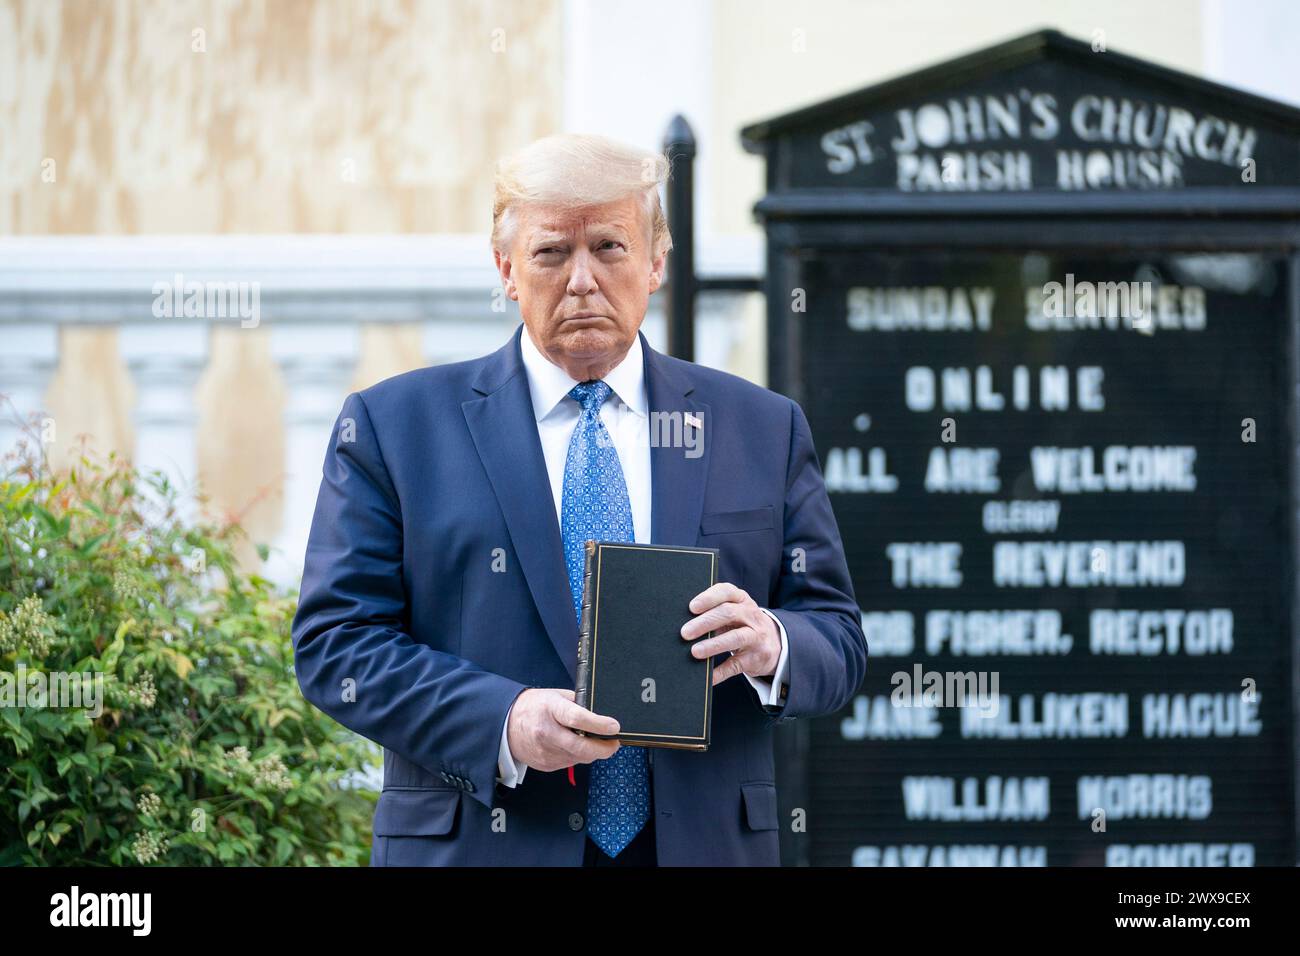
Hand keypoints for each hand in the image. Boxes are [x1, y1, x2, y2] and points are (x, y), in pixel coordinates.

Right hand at [505, 688, 620, 772]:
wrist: (506, 725)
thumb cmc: (533, 706)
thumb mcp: (555, 696)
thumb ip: (577, 704)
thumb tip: (601, 714)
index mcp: (550, 709)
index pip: (577, 719)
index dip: (598, 724)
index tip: (614, 727)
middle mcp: (546, 732)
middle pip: (580, 747)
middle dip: (603, 748)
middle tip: (614, 744)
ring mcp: (544, 751)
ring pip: (578, 758)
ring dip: (592, 752)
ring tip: (596, 742)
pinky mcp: (545, 764)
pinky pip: (569, 763)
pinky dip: (578, 756)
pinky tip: (576, 747)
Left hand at [680, 582, 781, 685]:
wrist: (776, 644)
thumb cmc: (743, 624)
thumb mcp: (735, 612)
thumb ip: (714, 612)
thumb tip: (683, 623)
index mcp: (742, 599)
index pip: (727, 592)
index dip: (709, 598)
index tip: (692, 607)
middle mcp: (751, 615)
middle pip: (728, 613)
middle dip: (705, 622)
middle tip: (685, 632)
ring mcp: (756, 637)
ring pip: (735, 638)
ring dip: (713, 645)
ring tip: (694, 651)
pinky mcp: (756, 658)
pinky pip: (736, 665)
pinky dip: (720, 672)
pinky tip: (708, 677)